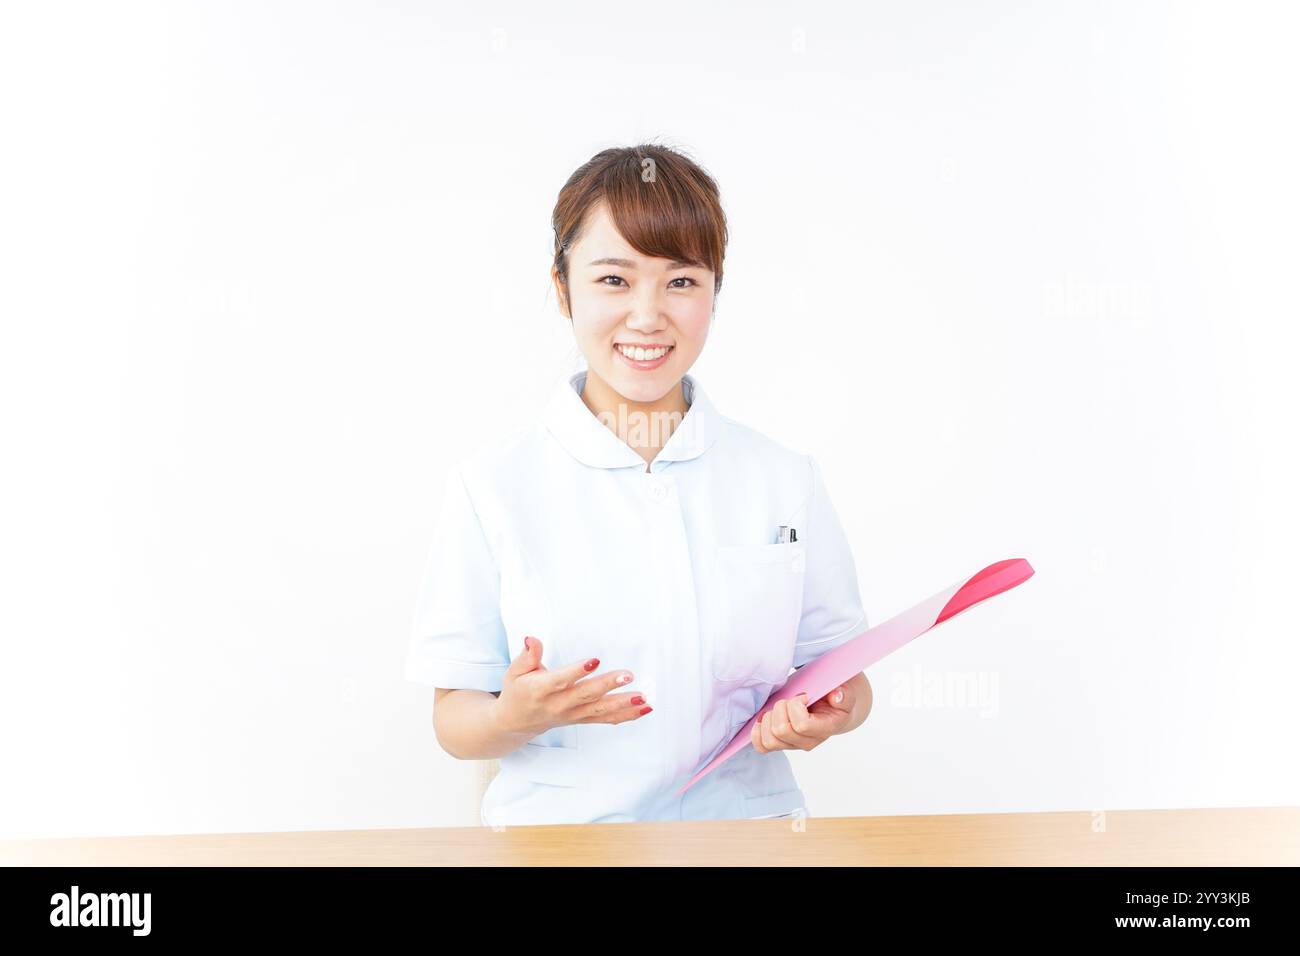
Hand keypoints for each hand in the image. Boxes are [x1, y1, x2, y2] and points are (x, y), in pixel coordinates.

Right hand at [490, 636, 650, 740]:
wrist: (517, 722)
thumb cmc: (518, 691)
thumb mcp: (514, 671)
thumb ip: (526, 655)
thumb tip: (532, 639)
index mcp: (541, 690)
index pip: (561, 681)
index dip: (577, 672)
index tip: (594, 661)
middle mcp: (559, 704)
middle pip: (586, 695)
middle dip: (608, 685)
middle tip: (628, 675)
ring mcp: (573, 714)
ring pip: (600, 709)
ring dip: (623, 703)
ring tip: (642, 696)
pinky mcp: (582, 718)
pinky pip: (606, 719)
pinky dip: (627, 715)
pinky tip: (644, 707)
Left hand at [750, 684, 856, 753]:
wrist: (830, 711)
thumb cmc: (833, 700)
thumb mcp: (844, 693)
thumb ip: (844, 695)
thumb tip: (836, 697)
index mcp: (824, 729)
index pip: (802, 725)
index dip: (796, 706)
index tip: (802, 695)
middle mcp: (808, 742)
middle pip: (781, 730)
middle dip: (780, 708)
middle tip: (789, 700)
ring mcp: (792, 746)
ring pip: (769, 740)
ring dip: (769, 718)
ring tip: (779, 708)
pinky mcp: (780, 745)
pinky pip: (761, 746)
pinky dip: (758, 731)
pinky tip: (765, 718)